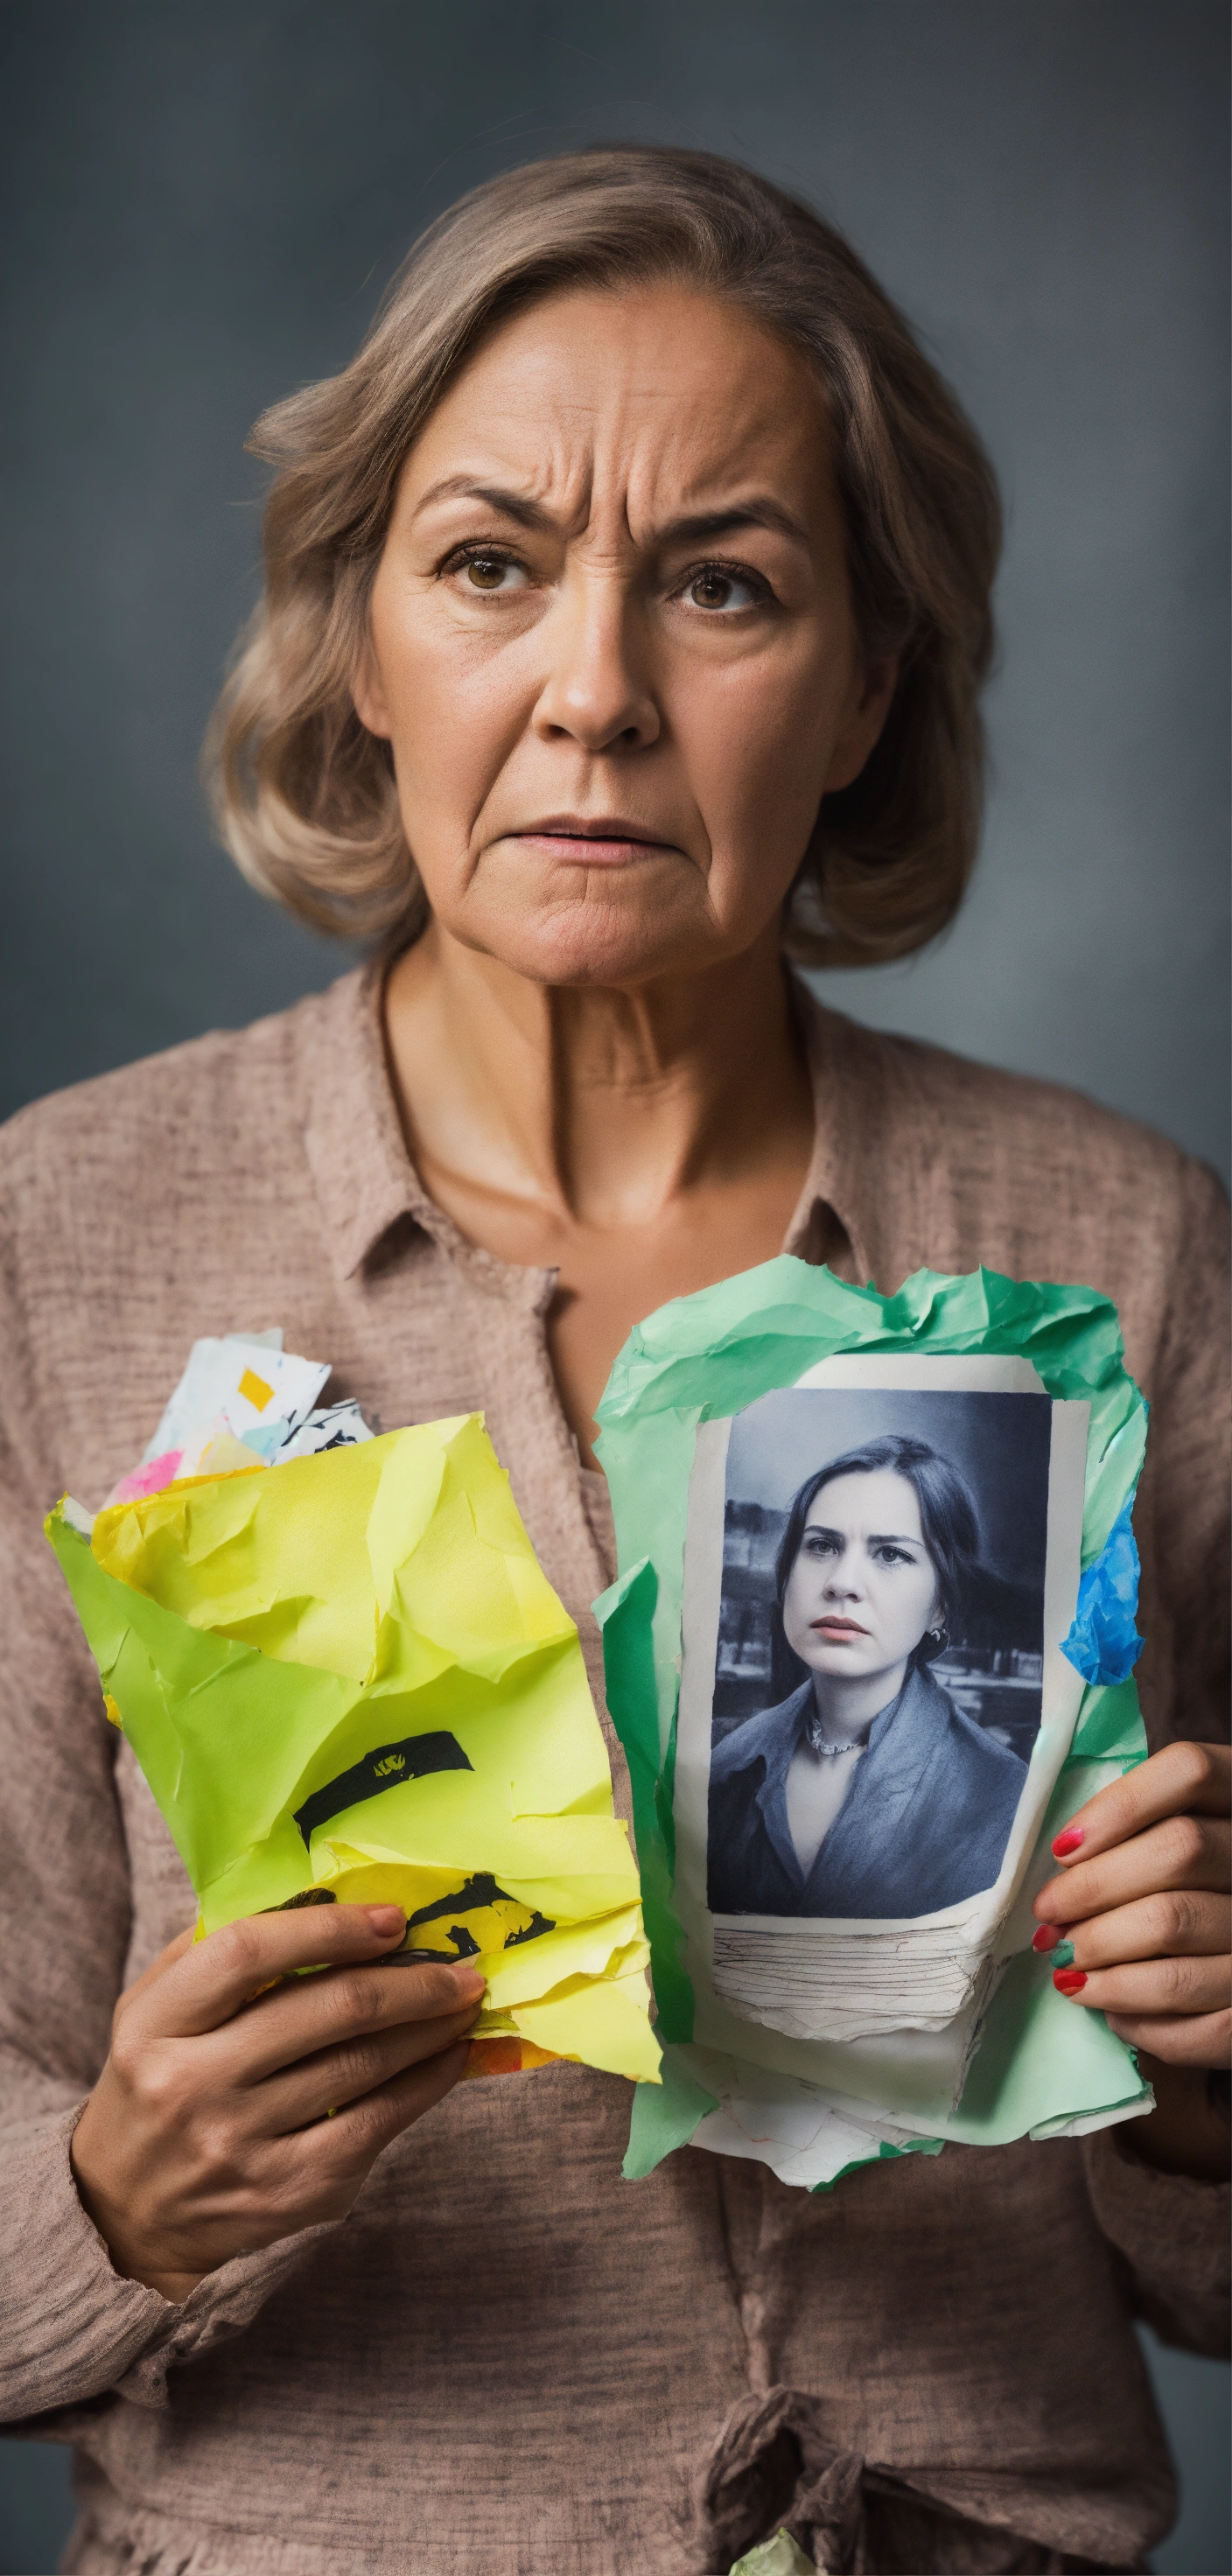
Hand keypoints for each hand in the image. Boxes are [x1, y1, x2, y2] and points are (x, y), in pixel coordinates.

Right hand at [71, 1903, 483, 2302]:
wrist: (126, 2215)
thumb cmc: (153, 2085)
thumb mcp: (154, 2011)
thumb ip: (214, 1948)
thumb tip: (318, 1894)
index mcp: (154, 2024)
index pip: (247, 1953)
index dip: (330, 1928)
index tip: (392, 1918)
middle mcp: (191, 2085)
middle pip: (325, 2011)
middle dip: (410, 1980)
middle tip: (458, 1964)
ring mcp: (240, 2145)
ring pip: (361, 2067)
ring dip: (428, 2027)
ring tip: (462, 2001)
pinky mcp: (286, 2194)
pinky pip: (376, 2126)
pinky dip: (425, 2085)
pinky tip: (448, 2058)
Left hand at [1032, 1741, 1229, 2065]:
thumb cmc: (1195, 1888)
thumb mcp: (1183, 1835)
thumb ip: (1139, 1831)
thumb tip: (1063, 1861)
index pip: (1191, 1772)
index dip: (1120, 1806)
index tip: (1062, 1848)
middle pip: (1177, 1851)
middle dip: (1093, 1887)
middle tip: (1047, 1916)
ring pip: (1174, 1926)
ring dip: (1102, 1952)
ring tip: (1063, 1967)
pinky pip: (1198, 2015)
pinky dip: (1140, 2014)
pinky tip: (1108, 2006)